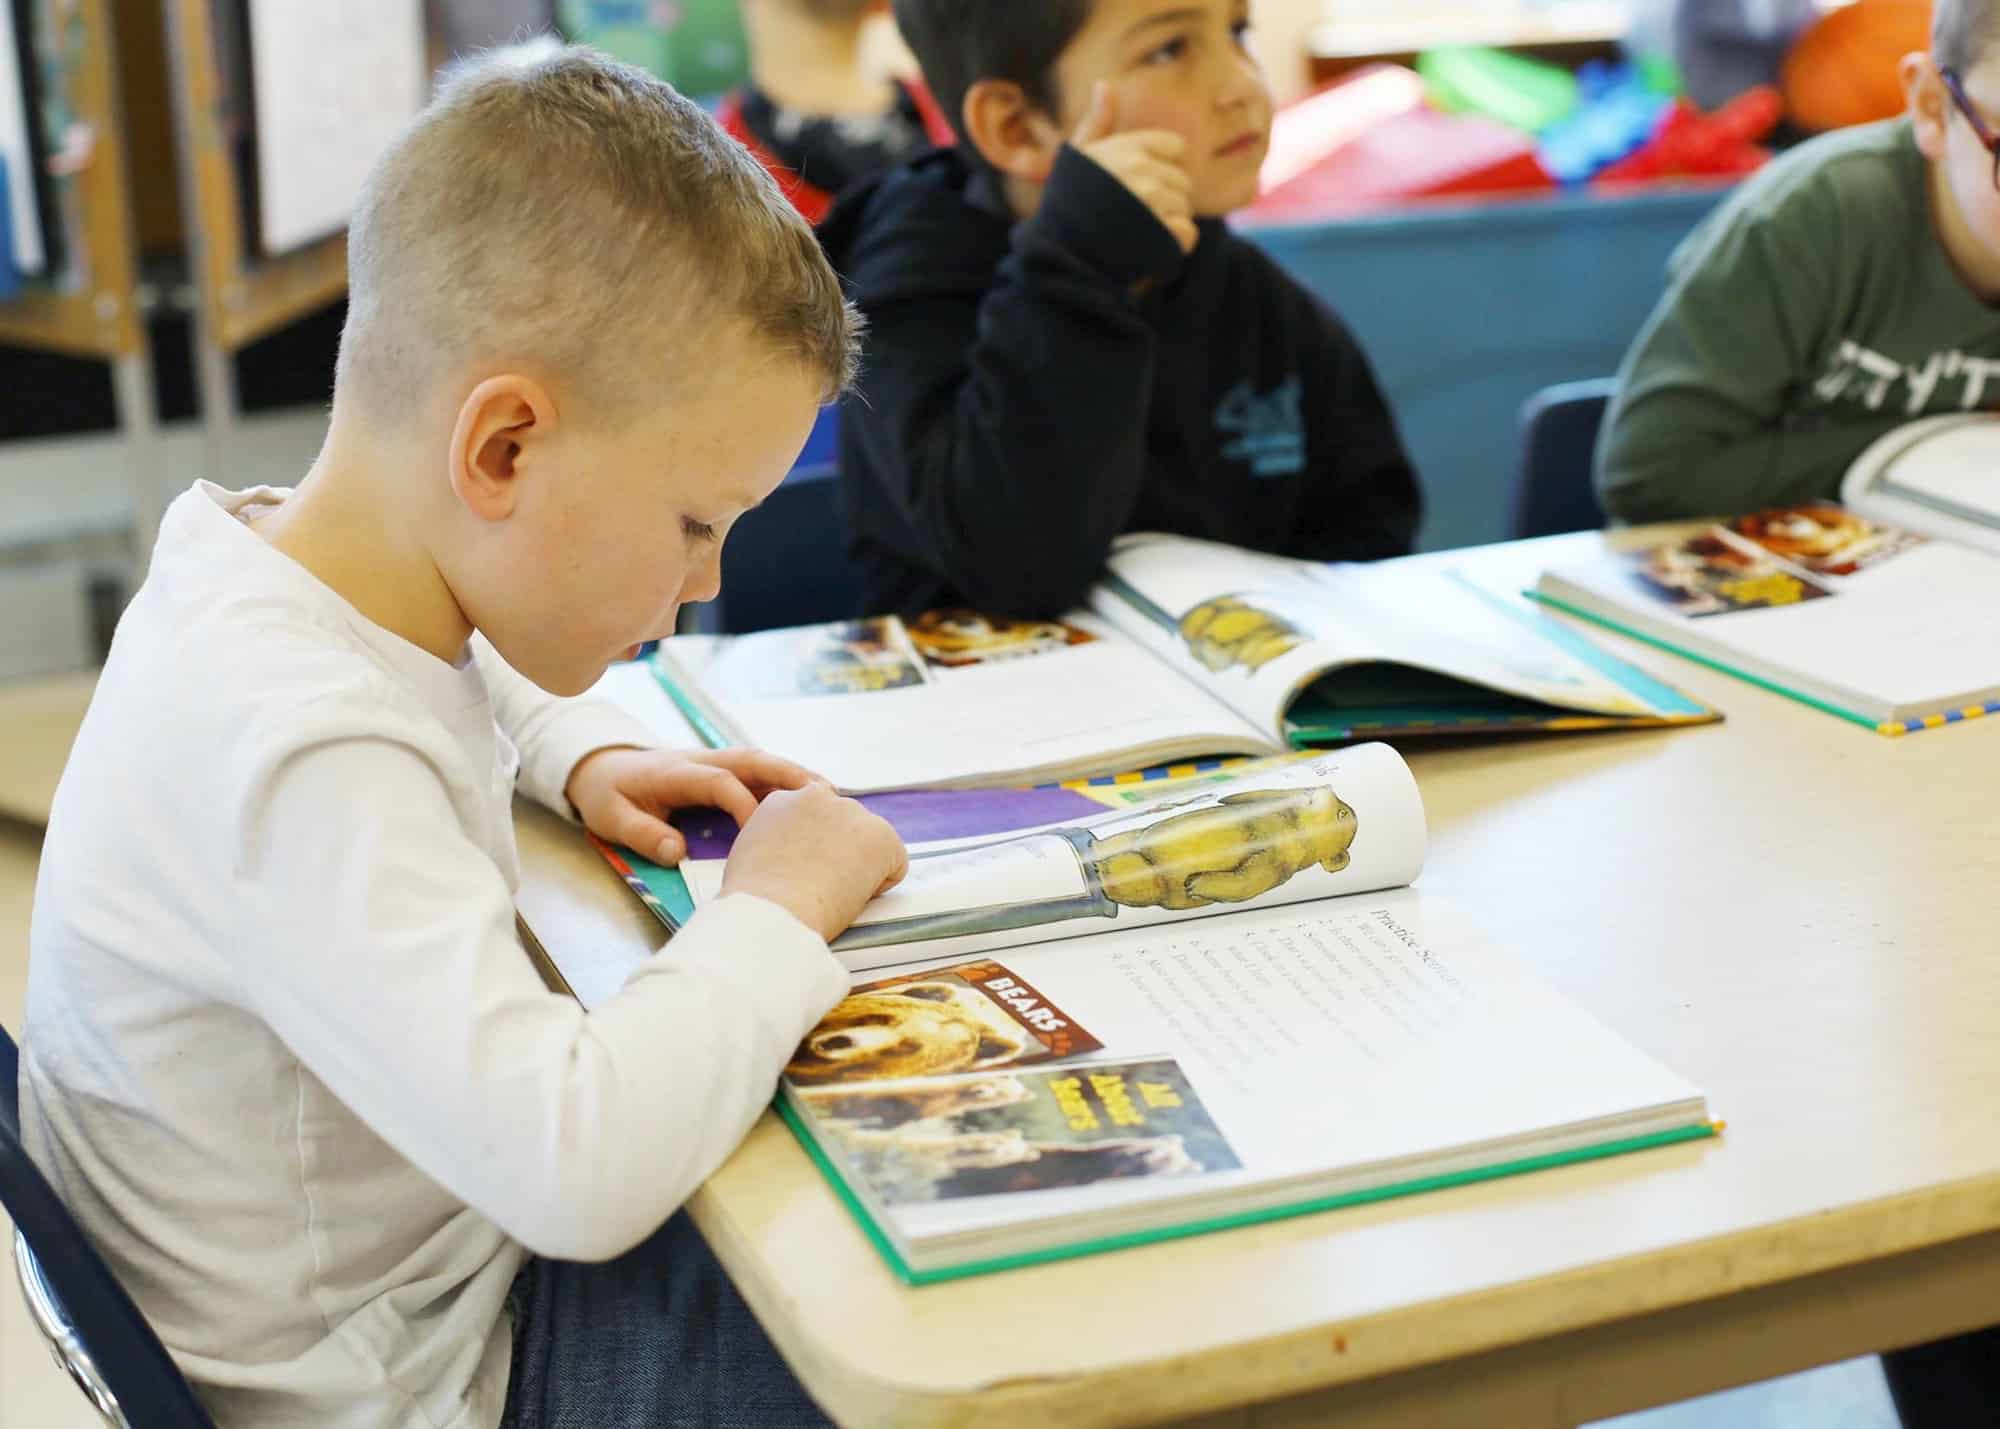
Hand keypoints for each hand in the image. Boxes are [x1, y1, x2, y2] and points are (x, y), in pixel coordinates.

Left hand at [565, 746, 820, 864]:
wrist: (601, 768)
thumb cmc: (608, 795)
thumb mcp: (611, 818)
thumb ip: (643, 834)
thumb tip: (677, 851)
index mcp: (676, 771)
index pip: (720, 782)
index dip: (743, 805)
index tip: (760, 836)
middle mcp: (701, 759)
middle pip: (752, 759)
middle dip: (788, 775)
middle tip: (824, 795)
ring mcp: (713, 760)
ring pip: (760, 762)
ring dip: (794, 775)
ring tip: (830, 795)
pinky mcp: (720, 768)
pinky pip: (756, 771)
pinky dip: (784, 780)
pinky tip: (808, 798)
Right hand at [720, 783, 908, 941]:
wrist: (772, 911)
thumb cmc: (753, 900)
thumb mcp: (750, 855)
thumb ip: (775, 842)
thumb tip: (794, 856)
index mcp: (783, 800)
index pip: (813, 821)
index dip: (811, 854)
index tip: (799, 876)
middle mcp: (818, 796)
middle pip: (844, 828)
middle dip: (838, 855)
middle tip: (814, 888)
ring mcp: (852, 812)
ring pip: (869, 846)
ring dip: (857, 869)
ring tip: (828, 893)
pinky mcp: (881, 835)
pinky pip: (895, 866)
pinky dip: (880, 887)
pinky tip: (850, 896)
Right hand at [1068, 82, 1197, 253]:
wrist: (1059, 254)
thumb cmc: (1068, 203)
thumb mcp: (1078, 156)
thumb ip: (1097, 121)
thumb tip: (1104, 84)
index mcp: (1127, 146)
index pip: (1175, 148)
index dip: (1162, 168)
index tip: (1140, 185)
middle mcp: (1141, 168)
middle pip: (1182, 181)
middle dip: (1166, 199)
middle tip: (1136, 216)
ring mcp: (1151, 200)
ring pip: (1184, 207)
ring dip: (1169, 223)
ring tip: (1140, 232)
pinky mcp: (1158, 232)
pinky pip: (1187, 232)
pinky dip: (1177, 244)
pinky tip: (1156, 247)